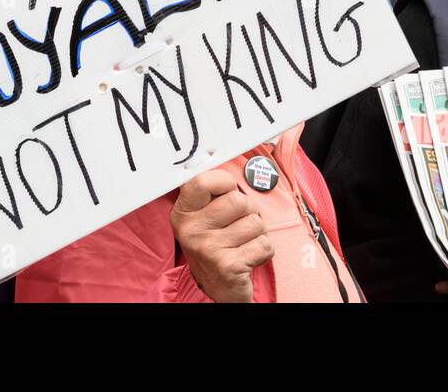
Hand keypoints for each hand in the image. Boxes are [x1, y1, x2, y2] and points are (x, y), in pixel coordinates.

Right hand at [171, 169, 273, 301]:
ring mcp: (208, 249)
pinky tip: (248, 257)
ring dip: (257, 233)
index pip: (203, 180)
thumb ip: (211, 192)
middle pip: (238, 201)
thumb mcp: (203, 218)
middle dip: (248, 212)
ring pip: (255, 222)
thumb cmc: (216, 245)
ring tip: (242, 243)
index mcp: (183, 213)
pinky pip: (264, 244)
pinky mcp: (228, 266)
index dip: (224, 181)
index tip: (228, 190)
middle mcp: (190, 230)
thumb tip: (224, 158)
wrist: (217, 290)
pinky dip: (263, 251)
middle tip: (237, 226)